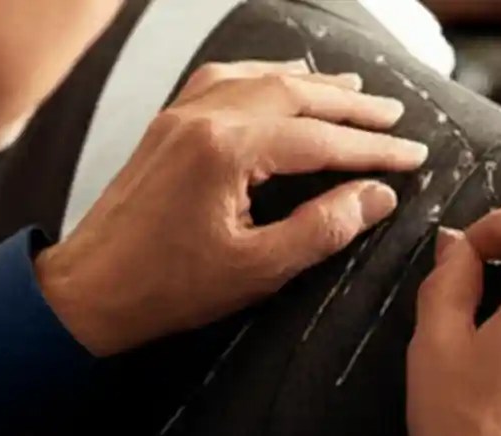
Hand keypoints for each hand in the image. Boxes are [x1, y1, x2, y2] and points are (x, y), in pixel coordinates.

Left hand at [36, 60, 428, 355]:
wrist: (88, 292)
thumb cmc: (164, 288)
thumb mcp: (257, 269)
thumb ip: (322, 227)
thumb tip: (375, 197)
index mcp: (226, 152)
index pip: (321, 140)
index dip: (373, 149)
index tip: (412, 156)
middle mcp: (202, 119)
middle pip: (295, 95)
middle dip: (351, 105)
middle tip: (394, 115)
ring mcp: (178, 118)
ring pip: (259, 80)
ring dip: (309, 84)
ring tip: (351, 88)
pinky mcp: (164, 127)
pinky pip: (220, 82)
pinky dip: (260, 77)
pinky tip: (277, 84)